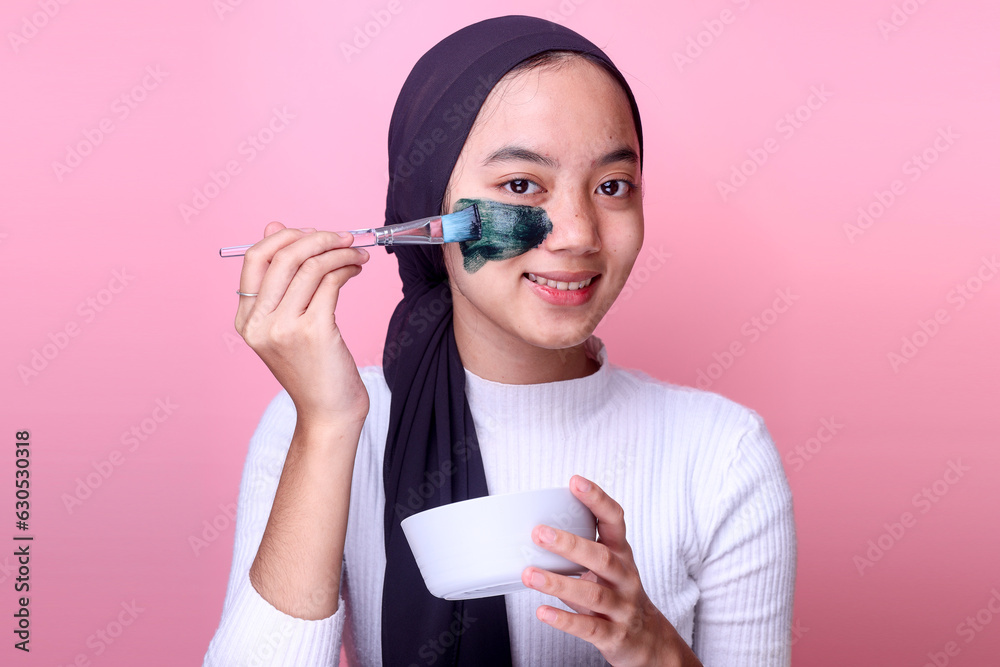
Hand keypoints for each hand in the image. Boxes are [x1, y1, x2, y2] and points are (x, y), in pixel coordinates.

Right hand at [235, 221, 370, 428]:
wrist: (328, 413)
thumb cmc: (313, 369)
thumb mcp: (287, 324)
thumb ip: (281, 282)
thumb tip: (275, 227)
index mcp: (247, 319)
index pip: (256, 258)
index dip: (286, 237)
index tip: (313, 233)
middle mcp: (259, 323)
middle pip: (284, 256)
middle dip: (318, 238)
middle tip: (343, 237)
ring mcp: (284, 327)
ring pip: (311, 266)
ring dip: (339, 251)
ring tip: (356, 253)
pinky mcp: (313, 331)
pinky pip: (330, 282)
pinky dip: (347, 267)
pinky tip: (356, 269)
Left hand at [521, 475, 702, 666]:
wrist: (648, 640)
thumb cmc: (617, 595)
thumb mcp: (606, 567)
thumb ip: (579, 549)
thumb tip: (535, 529)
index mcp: (621, 554)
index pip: (614, 520)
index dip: (597, 500)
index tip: (576, 482)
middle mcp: (624, 577)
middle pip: (601, 557)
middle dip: (569, 544)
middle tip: (539, 533)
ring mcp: (621, 606)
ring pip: (592, 592)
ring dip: (558, 583)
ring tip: (530, 574)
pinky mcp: (614, 635)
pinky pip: (588, 627)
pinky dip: (564, 620)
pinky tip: (542, 612)